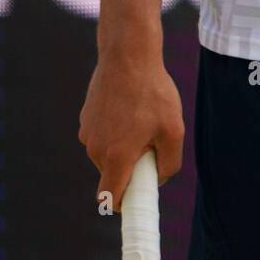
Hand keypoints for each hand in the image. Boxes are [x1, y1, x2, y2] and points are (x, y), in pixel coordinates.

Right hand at [78, 55, 184, 212]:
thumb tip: (160, 178)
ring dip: (124, 145)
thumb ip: (170, 163)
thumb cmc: (152, 92)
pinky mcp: (86, 117)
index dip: (124, 205)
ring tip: (141, 118)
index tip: (137, 201)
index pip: (109, 198)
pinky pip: (103, 134)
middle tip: (151, 142)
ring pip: (108, 152)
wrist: (127, 55)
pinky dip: (116, 129)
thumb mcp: (173, 129)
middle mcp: (95, 148)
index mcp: (116, 156)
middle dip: (131, 167)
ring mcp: (87, 132)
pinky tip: (129, 106)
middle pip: (113, 174)